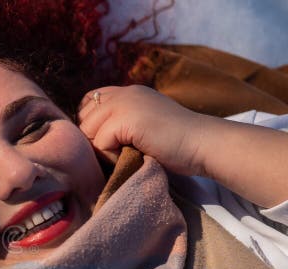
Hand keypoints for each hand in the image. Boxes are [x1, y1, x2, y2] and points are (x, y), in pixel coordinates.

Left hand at [77, 85, 207, 176]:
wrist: (204, 145)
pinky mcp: (126, 118)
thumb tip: (88, 138)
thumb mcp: (144, 125)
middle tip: (119, 150)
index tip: (107, 141)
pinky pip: (100, 142)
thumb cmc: (177, 144)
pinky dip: (111, 156)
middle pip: (83, 117)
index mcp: (130, 92)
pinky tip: (133, 154)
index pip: (90, 101)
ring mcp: (125, 102)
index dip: (91, 123)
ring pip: (88, 130)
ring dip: (102, 149)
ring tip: (127, 152)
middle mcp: (125, 92)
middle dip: (94, 138)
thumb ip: (121, 122)